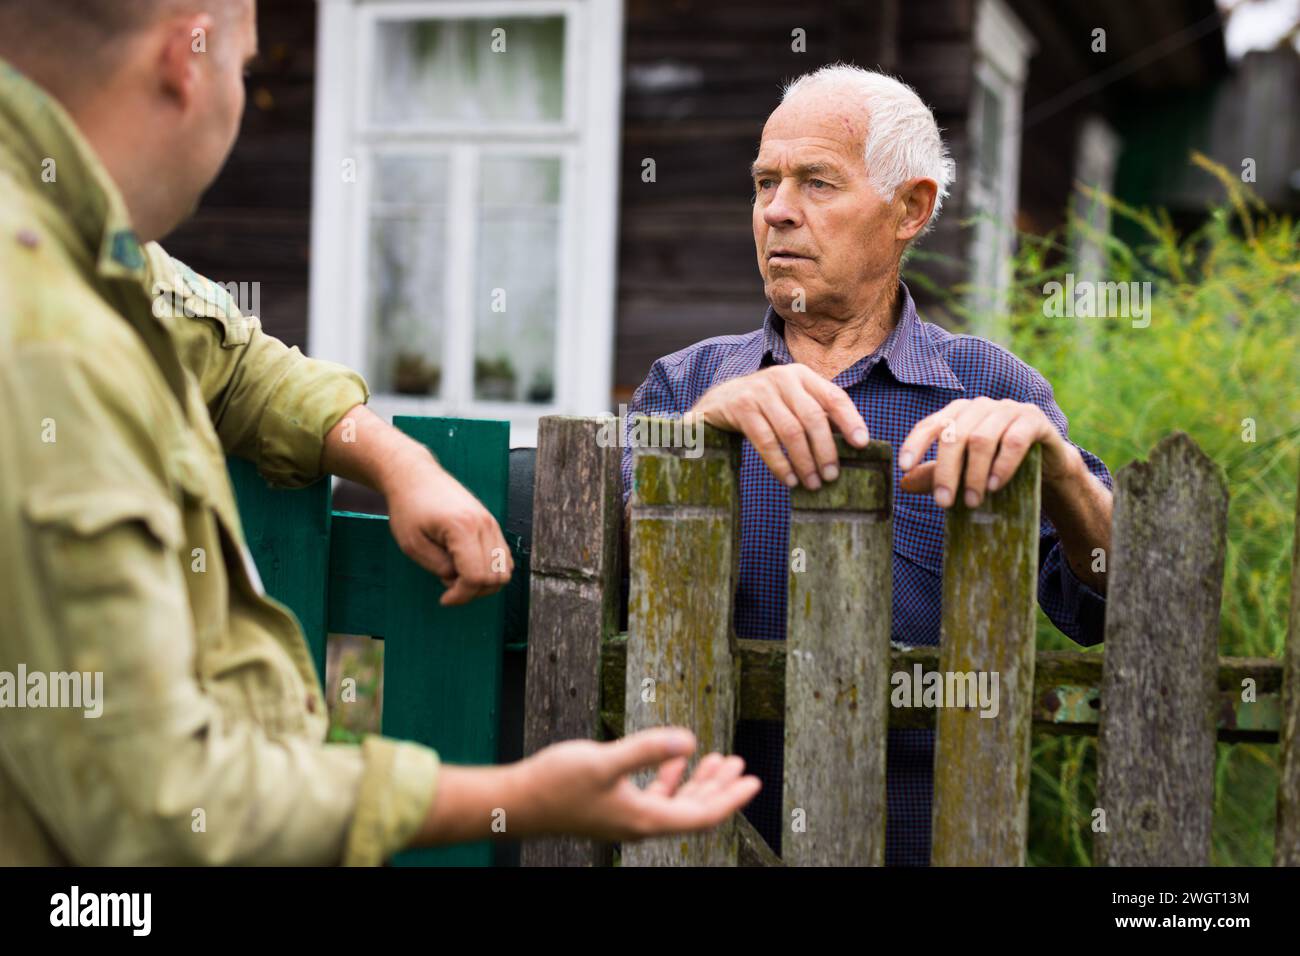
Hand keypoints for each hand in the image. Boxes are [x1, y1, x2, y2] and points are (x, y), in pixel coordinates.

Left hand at [384, 452, 513, 605]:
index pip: (476, 577)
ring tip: (458, 577)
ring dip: (485, 582)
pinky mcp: (491, 523)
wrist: (416, 476)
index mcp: (463, 528)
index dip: (461, 595)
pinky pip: (503, 556)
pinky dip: (490, 569)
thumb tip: (459, 581)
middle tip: (449, 588)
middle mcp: (485, 525)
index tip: (444, 599)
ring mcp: (491, 523)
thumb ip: (439, 568)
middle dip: (474, 591)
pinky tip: (467, 567)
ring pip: (505, 569)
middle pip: (496, 577)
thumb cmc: (409, 508)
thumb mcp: (413, 545)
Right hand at [516, 728, 760, 840]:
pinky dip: (670, 778)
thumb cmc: (555, 783)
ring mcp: (627, 816)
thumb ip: (647, 749)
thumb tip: (689, 741)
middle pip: (693, 810)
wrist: (517, 802)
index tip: (754, 780)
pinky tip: (674, 759)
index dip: (731, 797)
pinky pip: (654, 796)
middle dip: (720, 787)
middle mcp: (640, 823)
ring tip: (718, 760)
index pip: (702, 814)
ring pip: (675, 802)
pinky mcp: (613, 806)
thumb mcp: (605, 761)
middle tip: (742, 765)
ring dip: (698, 781)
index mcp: (644, 818)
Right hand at [687, 365, 868, 489]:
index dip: (850, 420)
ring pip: (790, 431)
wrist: (719, 402)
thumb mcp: (792, 402)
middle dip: (825, 450)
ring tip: (812, 483)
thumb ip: (816, 414)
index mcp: (802, 375)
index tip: (862, 445)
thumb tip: (852, 445)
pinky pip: (766, 441)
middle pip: (813, 417)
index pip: (834, 396)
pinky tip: (789, 480)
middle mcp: (783, 378)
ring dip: (804, 462)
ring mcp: (760, 391)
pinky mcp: (741, 408)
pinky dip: (780, 464)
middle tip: (831, 476)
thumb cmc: (766, 407)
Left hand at [897, 397, 1082, 507]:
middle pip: (955, 435)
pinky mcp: (1034, 420)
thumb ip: (935, 474)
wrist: (1046, 466)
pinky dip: (1001, 465)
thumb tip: (904, 484)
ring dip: (974, 474)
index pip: (931, 424)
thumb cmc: (997, 466)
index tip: (903, 467)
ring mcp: (1009, 409)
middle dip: (946, 471)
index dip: (915, 443)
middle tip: (943, 502)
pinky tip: (995, 486)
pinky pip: (1014, 440)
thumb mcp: (964, 471)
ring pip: (982, 438)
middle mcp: (981, 406)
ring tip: (972, 501)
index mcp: (959, 413)